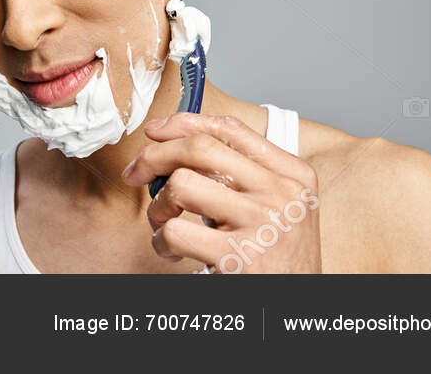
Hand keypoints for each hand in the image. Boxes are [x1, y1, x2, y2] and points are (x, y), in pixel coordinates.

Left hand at [120, 113, 321, 273]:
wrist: (295, 307)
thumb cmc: (277, 259)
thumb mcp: (277, 208)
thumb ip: (243, 173)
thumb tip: (177, 139)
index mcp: (293, 175)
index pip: (231, 130)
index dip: (183, 124)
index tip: (155, 133)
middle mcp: (282, 193)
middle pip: (200, 148)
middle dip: (155, 157)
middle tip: (135, 174)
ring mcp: (263, 223)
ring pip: (181, 186)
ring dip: (158, 208)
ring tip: (165, 226)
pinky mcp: (239, 256)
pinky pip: (175, 230)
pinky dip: (161, 242)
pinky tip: (172, 252)